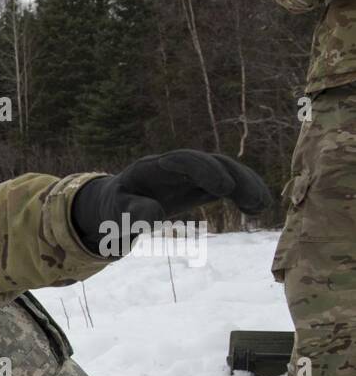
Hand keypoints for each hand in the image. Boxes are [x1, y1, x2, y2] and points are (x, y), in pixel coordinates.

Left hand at [71, 150, 272, 255]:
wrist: (118, 204)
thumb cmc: (115, 208)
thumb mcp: (115, 213)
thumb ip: (131, 213)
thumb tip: (154, 216)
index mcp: (152, 168)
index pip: (182, 160)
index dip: (205, 169)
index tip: (223, 187)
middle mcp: (176, 166)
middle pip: (211, 162)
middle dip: (234, 177)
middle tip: (253, 200)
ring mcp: (190, 174)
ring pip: (224, 170)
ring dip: (245, 185)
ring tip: (261, 206)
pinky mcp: (200, 185)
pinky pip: (226, 184)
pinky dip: (243, 193)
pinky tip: (258, 208)